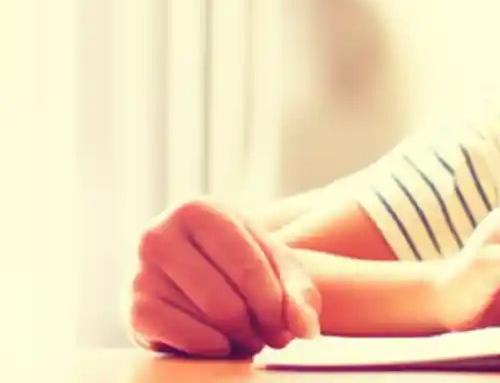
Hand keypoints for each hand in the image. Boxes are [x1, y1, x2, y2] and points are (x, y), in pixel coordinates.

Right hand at [128, 199, 320, 356]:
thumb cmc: (240, 264)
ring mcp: (140, 274)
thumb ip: (299, 294)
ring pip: (208, 322)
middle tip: (271, 336)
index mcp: (198, 211)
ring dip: (239, 339)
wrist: (191, 276)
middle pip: (227, 301)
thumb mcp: (275, 265)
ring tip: (249, 334)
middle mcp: (159, 235)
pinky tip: (222, 343)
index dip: (275, 304)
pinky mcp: (133, 311)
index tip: (287, 324)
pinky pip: (185, 340)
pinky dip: (213, 348)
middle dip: (258, 327)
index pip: (248, 266)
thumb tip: (306, 329)